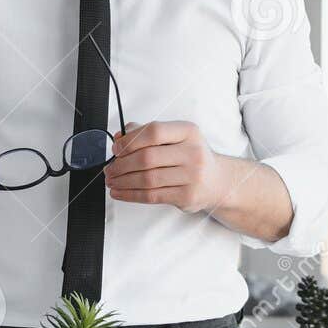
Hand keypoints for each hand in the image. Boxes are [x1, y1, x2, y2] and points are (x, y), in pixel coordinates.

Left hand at [104, 120, 227, 214]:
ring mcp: (192, 176)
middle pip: (147, 158)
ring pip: (147, 179)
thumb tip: (119, 137)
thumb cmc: (191, 157)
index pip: (154, 132)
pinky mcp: (187, 196)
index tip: (116, 148)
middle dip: (122, 165)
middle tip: (110, 169)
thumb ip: (147, 133)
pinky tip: (120, 192)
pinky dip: (131, 195)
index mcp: (188, 132)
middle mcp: (193, 152)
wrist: (218, 181)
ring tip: (112, 181)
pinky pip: (152, 196)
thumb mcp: (176, 137)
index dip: (130, 140)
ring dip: (123, 181)